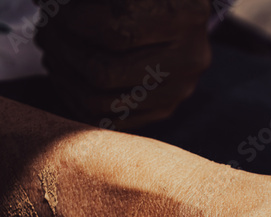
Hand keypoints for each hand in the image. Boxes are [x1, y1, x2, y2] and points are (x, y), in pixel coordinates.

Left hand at [35, 0, 211, 128]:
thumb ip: (90, 0)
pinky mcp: (167, 107)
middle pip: (104, 71)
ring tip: (53, 51)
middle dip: (61, 51)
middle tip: (45, 32)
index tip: (50, 11)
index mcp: (186, 13)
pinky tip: (67, 74)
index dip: (69, 22)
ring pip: (102, 102)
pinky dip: (78, 98)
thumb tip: (45, 6)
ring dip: (64, 77)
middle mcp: (191, 57)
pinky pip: (111, 118)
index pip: (113, 29)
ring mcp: (181, 88)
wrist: (178, 11)